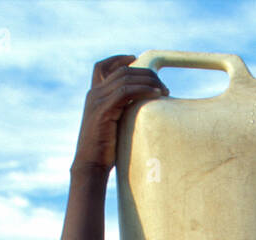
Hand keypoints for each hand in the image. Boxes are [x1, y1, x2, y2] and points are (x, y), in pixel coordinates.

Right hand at [72, 55, 168, 171]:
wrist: (90, 164)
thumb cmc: (104, 150)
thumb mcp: (113, 126)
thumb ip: (122, 114)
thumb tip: (144, 113)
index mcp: (94, 95)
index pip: (102, 66)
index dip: (119, 59)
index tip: (137, 60)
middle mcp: (94, 94)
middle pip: (121, 70)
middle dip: (145, 73)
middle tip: (163, 85)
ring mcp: (97, 101)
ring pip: (125, 78)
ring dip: (148, 81)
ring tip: (164, 90)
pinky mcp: (103, 110)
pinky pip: (125, 92)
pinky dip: (143, 90)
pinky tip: (156, 94)